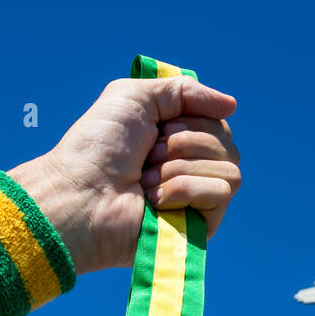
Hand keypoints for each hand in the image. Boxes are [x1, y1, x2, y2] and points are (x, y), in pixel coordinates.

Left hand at [8, 75, 240, 273]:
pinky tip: (155, 202)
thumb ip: (184, 90)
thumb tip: (233, 105)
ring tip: (145, 181)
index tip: (155, 128)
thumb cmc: (98, 148)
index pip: (217, 121)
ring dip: (178, 166)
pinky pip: (222, 191)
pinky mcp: (202, 225)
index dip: (189, 119)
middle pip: (225, 141)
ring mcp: (199, 198)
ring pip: (227, 165)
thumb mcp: (136, 97)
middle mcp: (192, 167)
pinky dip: (185, 189)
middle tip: (146, 156)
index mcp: (178, 139)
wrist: (81, 195)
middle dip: (182, 142)